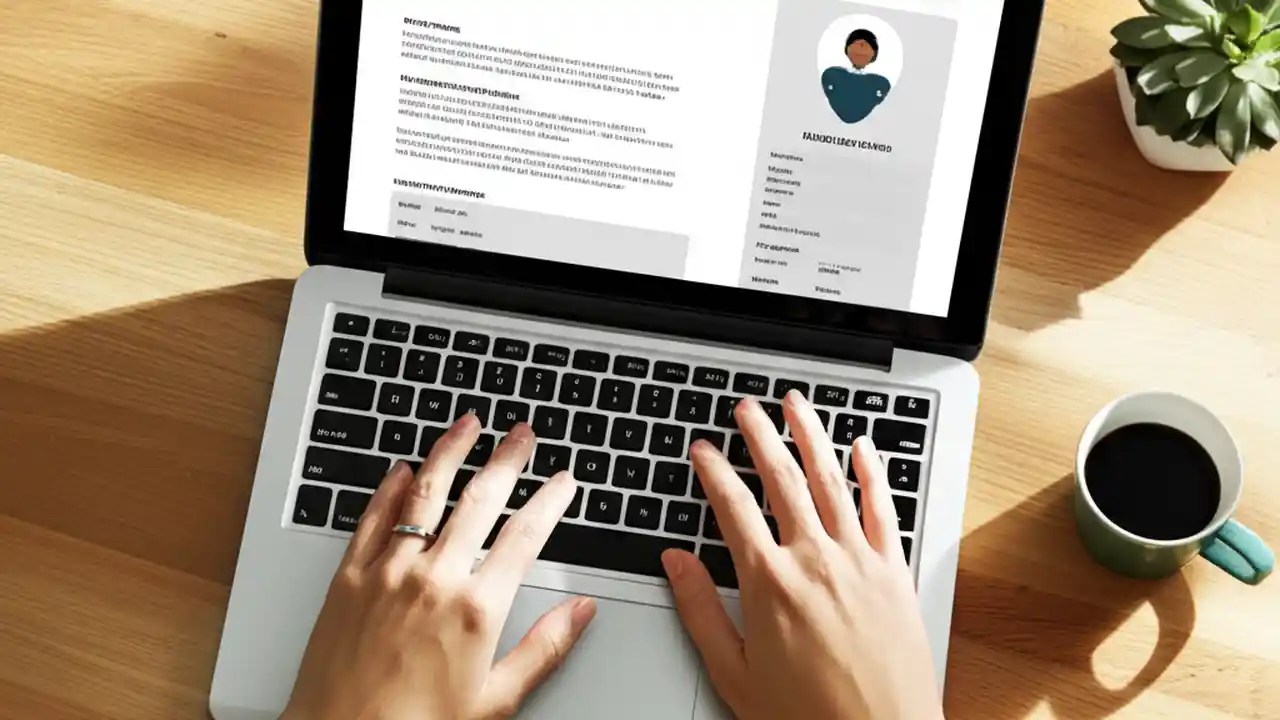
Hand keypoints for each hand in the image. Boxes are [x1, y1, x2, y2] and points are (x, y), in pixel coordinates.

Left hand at [284, 417, 595, 719]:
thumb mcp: (497, 700)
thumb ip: (544, 648)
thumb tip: (582, 611)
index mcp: (478, 608)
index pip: (525, 534)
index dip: (550, 499)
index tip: (563, 481)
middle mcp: (434, 578)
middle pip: (480, 499)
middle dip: (507, 459)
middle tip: (523, 433)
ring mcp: (388, 572)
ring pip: (426, 493)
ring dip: (450, 451)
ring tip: (468, 423)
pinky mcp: (348, 577)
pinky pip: (373, 517)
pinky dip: (389, 487)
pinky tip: (402, 469)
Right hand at [662, 393, 942, 719]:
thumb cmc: (807, 717)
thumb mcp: (733, 671)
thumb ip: (700, 610)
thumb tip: (674, 562)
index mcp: (768, 582)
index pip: (732, 506)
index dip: (713, 470)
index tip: (702, 450)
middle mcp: (814, 560)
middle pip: (781, 479)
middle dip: (760, 436)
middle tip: (746, 408)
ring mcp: (858, 561)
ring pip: (831, 480)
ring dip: (811, 436)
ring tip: (795, 405)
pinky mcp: (894, 571)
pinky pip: (882, 508)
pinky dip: (871, 473)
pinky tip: (861, 447)